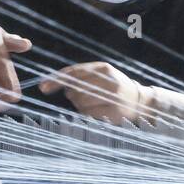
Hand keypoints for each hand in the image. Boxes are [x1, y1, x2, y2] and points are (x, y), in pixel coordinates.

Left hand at [38, 62, 153, 124]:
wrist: (139, 101)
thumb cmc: (113, 87)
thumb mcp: (99, 76)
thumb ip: (79, 77)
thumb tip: (58, 87)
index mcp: (103, 68)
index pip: (74, 72)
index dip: (57, 80)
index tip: (43, 87)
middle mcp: (109, 80)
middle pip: (75, 89)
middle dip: (71, 94)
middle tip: (79, 96)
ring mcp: (112, 97)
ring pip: (80, 102)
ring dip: (79, 105)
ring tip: (92, 102)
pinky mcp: (113, 111)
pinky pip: (89, 114)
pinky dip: (87, 113)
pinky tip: (96, 110)